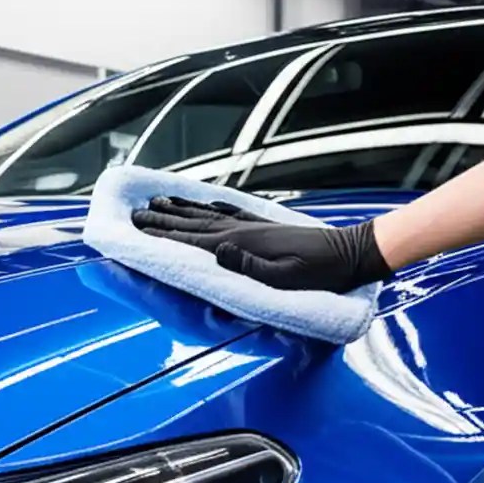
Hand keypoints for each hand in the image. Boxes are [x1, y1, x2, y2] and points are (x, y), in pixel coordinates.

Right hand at [132, 196, 392, 291]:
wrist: (350, 253)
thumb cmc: (320, 274)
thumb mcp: (287, 279)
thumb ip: (251, 268)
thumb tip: (219, 252)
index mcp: (240, 246)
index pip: (191, 241)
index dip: (162, 235)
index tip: (136, 228)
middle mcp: (240, 232)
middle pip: (191, 225)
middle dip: (161, 221)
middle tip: (133, 214)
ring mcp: (251, 227)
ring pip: (205, 217)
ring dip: (179, 211)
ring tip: (155, 202)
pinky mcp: (263, 226)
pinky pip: (226, 213)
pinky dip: (207, 208)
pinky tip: (200, 206)